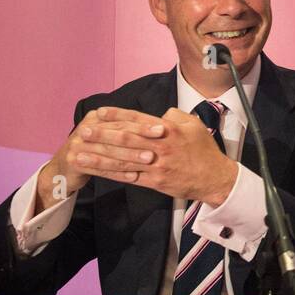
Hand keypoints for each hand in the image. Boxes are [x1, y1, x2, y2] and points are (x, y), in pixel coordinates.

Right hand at [35, 108, 165, 211]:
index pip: (122, 120)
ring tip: (150, 160)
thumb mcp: (107, 134)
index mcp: (95, 118)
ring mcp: (77, 145)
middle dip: (139, 139)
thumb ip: (127, 127)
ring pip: (110, 152)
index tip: (162, 128)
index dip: (142, 124)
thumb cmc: (95, 150)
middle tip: (159, 142)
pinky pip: (101, 169)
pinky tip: (135, 177)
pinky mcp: (74, 162)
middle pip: (116, 134)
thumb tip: (159, 119)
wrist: (64, 169)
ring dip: (131, 156)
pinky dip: (119, 173)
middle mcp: (85, 128)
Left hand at [74, 106, 237, 205]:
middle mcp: (160, 147)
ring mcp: (156, 165)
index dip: (118, 115)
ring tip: (80, 153)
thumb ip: (176, 116)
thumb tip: (161, 113)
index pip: (138, 120)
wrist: (215, 178)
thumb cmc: (205, 151)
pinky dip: (110, 173)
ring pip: (123, 159)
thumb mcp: (195, 126)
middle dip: (102, 135)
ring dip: (99, 156)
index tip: (100, 112)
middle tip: (83, 131)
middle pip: (126, 139)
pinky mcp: (154, 182)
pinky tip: (96, 170)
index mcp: (169, 130)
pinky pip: (128, 177)